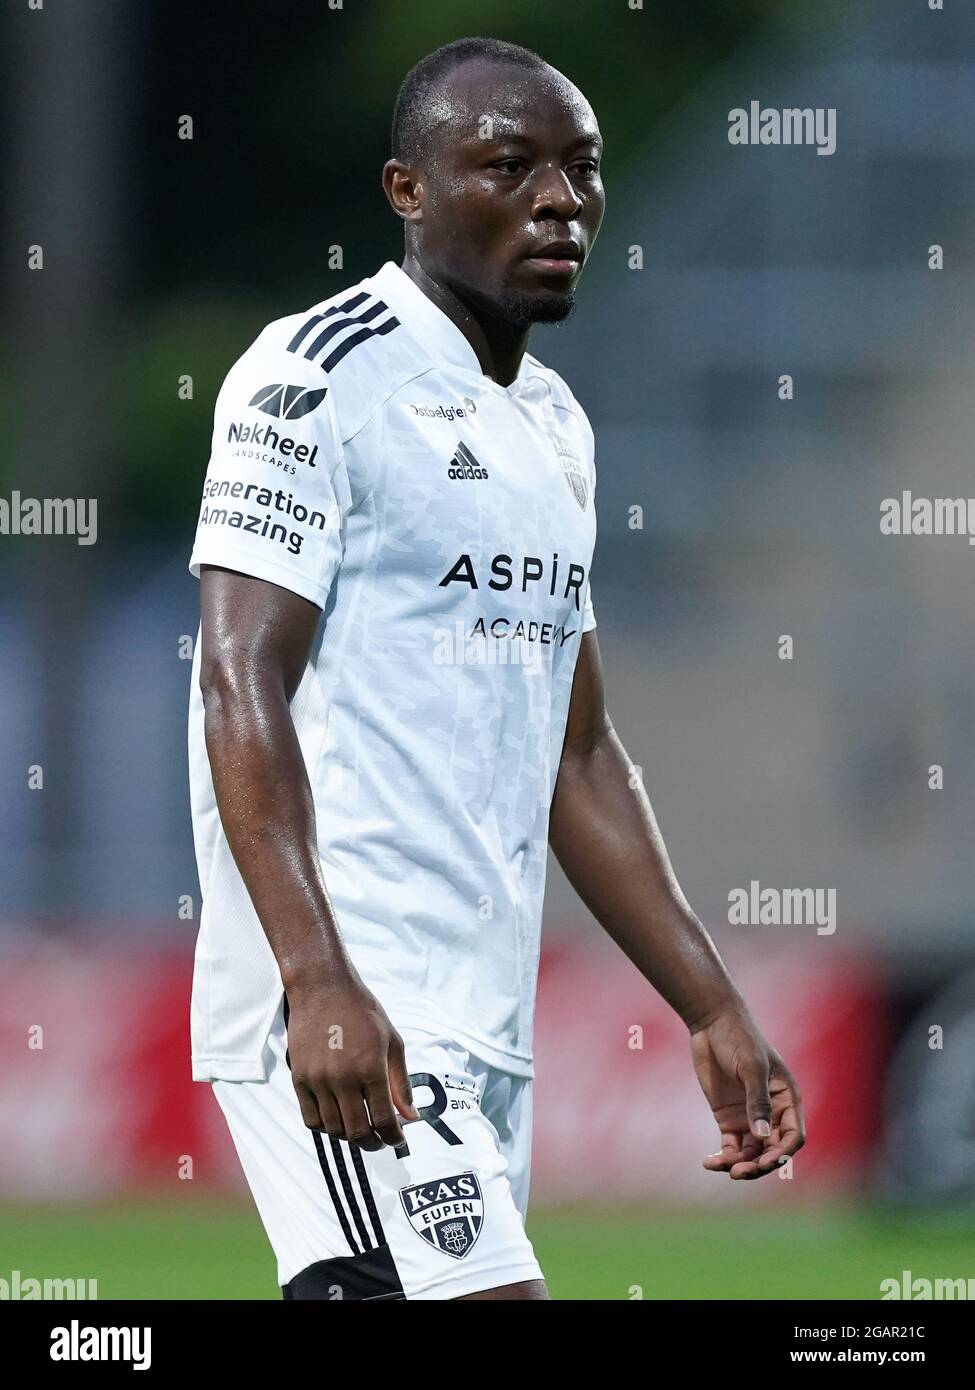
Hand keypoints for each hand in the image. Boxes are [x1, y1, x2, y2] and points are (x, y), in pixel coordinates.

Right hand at [284, 974, 420, 1151]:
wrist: (323, 989)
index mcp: (370, 1068)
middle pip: (358, 1132)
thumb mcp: (392, 1041)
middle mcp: (343, 1078)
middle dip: (373, 1143)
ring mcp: (318, 1080)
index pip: (383, 1120)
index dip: (393, 1137)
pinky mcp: (299, 1079)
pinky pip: (310, 1118)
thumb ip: (400, 1082)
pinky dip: (325, 1127)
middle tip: (380, 1141)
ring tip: (360, 1130)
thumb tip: (410, 1116)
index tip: (398, 1141)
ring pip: (333, 1129)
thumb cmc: (361, 1011)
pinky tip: (336, 1120)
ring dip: (349, 1137)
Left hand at [690, 1006, 804, 1179]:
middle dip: (758, 1165)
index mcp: (787, 1099)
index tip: (764, 1162)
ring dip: (739, 1164)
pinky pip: (730, 1146)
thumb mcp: (751, 1067)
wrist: (711, 1023)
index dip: (782, 1153)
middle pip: (771, 1150)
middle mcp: (771, 1112)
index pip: (792, 1136)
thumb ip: (757, 1101)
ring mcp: (749, 1117)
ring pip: (750, 1153)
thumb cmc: (739, 1038)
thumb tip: (762, 1136)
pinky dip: (723, 1157)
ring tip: (720, 1167)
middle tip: (738, 1172)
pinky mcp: (728, 1118)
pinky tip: (710, 1162)